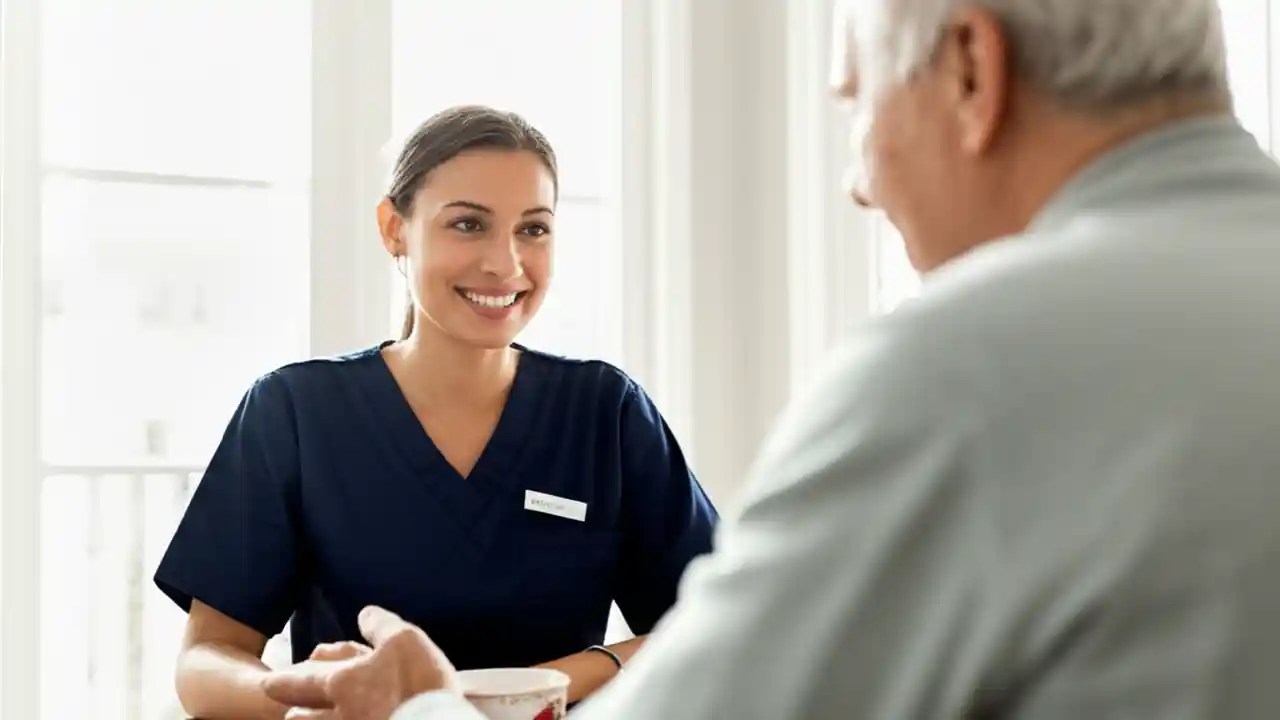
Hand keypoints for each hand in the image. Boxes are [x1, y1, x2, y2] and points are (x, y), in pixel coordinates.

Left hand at [263, 606, 459, 719]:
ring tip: (310, 718)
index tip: (268, 682)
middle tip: (294, 706)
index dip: (281, 681)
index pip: (300, 681)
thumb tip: (364, 613)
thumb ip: (380, 625)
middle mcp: (336, 716)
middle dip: (295, 709)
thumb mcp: (405, 639)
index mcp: (341, 684)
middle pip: (300, 717)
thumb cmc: (418, 683)